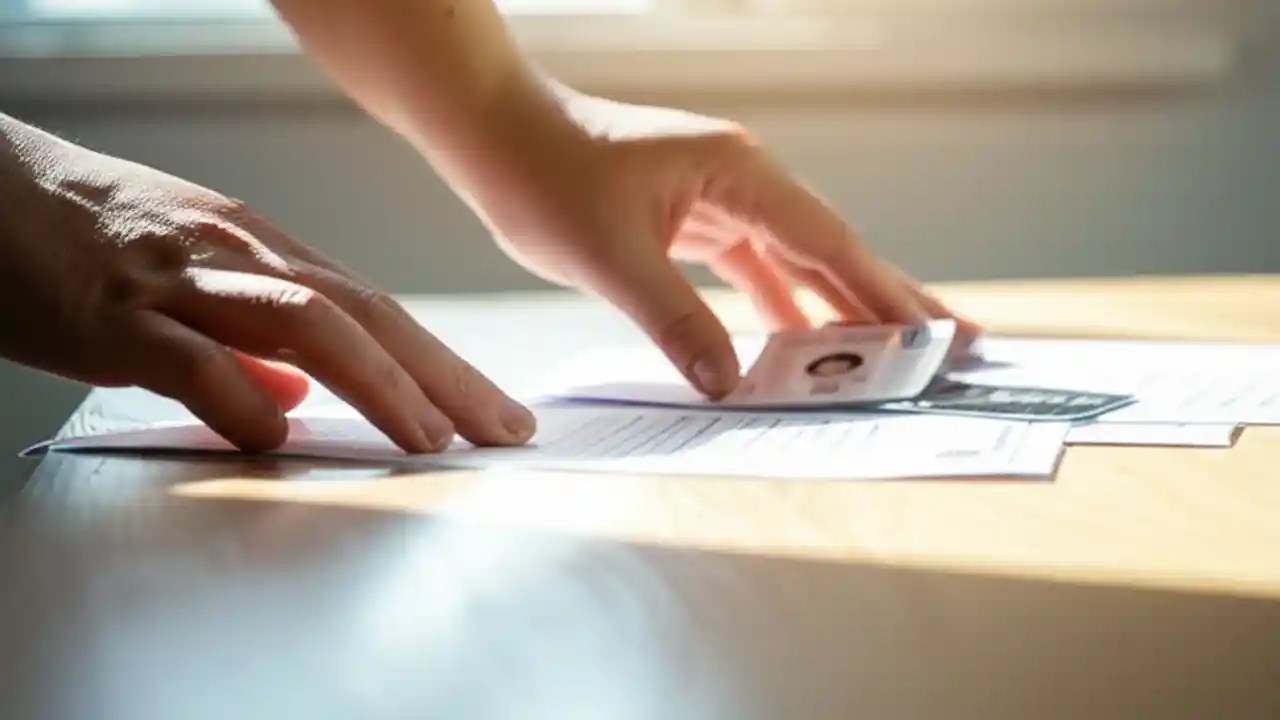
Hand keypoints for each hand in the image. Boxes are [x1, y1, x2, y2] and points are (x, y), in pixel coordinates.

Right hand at [0, 116, 533, 452]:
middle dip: (444, 377)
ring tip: (433, 439)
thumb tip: (296, 402)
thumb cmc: (86, 239)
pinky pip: (189, 359)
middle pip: (366, 315)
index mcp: (262, 253)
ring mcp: (181, 283)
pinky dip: (238, 397)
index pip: (376, 310)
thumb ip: (249, 338)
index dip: (443, 363)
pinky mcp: (114, 317)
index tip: (495, 412)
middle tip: (505, 431)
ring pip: (304, 323)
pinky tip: (277, 439)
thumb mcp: (188, 278)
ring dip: (378, 381)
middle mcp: (240, 259)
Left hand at [472, 87, 979, 397]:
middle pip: (830, 248)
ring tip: (891, 350)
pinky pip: (754, 268)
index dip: (885, 292)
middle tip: (950, 341)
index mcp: (738, 172)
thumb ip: (676, 320)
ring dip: (837, 307)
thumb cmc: (545, 177)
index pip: (829, 243)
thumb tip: (729, 384)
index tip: (937, 331)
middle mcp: (742, 180)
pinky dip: (780, 305)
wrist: (495, 136)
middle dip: (887, 299)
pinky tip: (799, 342)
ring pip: (796, 260)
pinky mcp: (693, 217)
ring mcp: (720, 197)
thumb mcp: (610, 256)